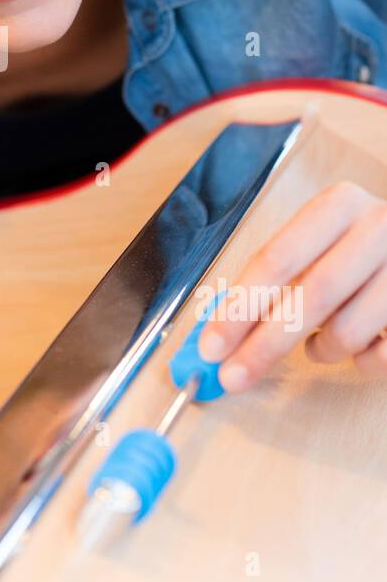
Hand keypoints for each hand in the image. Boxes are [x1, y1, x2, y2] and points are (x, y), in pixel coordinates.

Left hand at [198, 180, 386, 390]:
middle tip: (233, 376)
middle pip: (311, 296)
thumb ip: (274, 279)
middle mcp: (378, 229)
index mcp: (339, 205)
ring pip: (347, 330)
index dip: (240, 306)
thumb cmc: (356, 248)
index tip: (211, 346)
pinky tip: (360, 345)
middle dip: (265, 344)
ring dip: (320, 351)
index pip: (277, 259)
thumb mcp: (318, 243)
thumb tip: (218, 332)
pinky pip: (380, 356)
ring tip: (317, 345)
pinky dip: (360, 361)